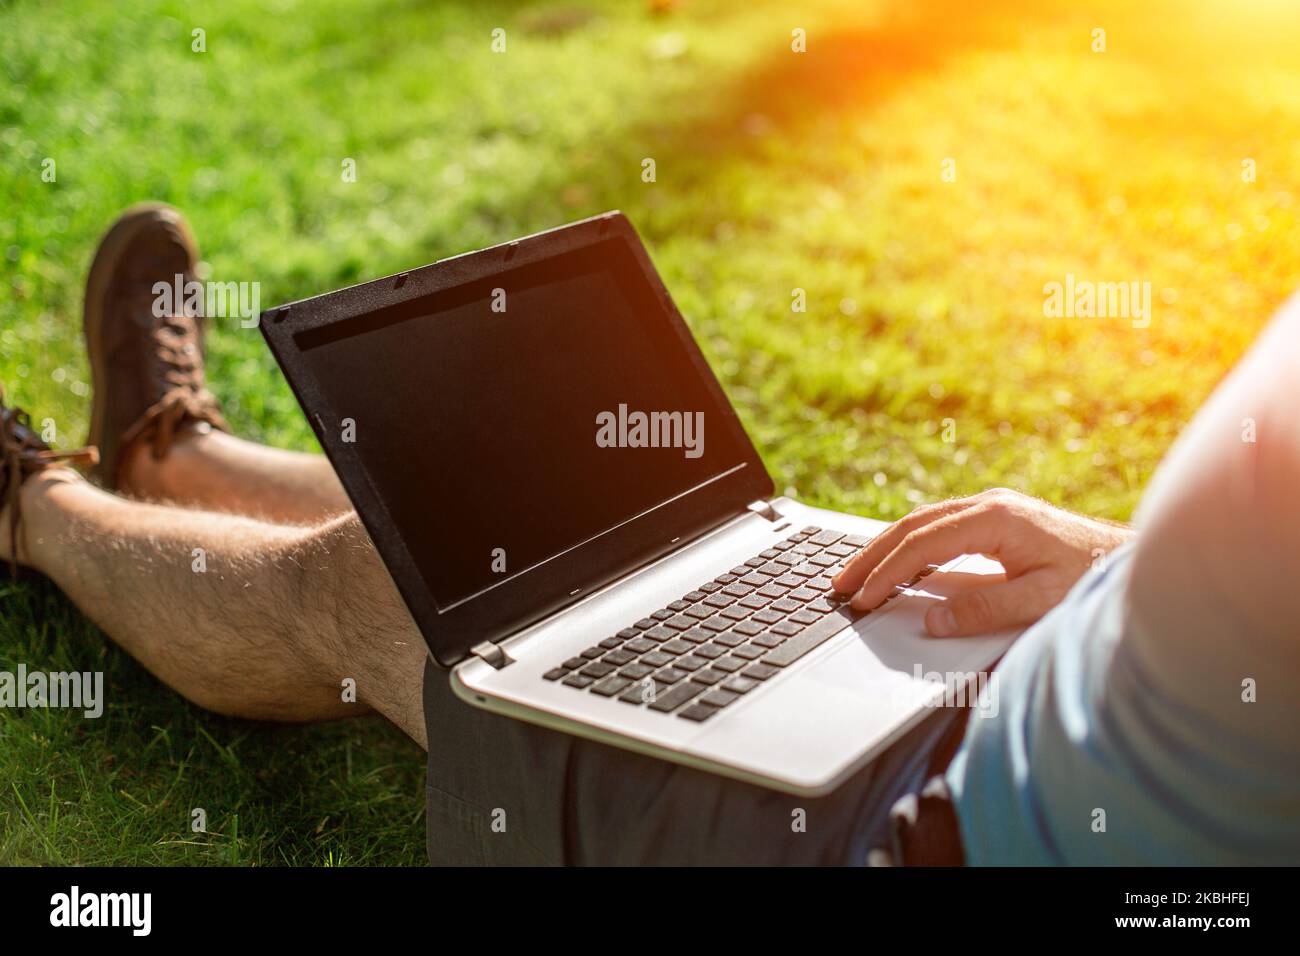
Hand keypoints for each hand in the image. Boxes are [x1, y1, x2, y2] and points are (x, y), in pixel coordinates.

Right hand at [831, 488, 1132, 636]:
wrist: (1134, 558)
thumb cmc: (1095, 580)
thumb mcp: (1041, 601)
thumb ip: (985, 611)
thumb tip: (933, 621)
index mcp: (995, 518)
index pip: (922, 544)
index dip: (887, 573)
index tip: (863, 598)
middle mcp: (989, 505)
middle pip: (912, 526)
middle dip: (872, 557)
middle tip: (840, 585)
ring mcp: (991, 507)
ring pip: (921, 522)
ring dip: (885, 549)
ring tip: (855, 575)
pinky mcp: (995, 518)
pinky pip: (937, 526)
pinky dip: (907, 545)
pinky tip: (895, 563)